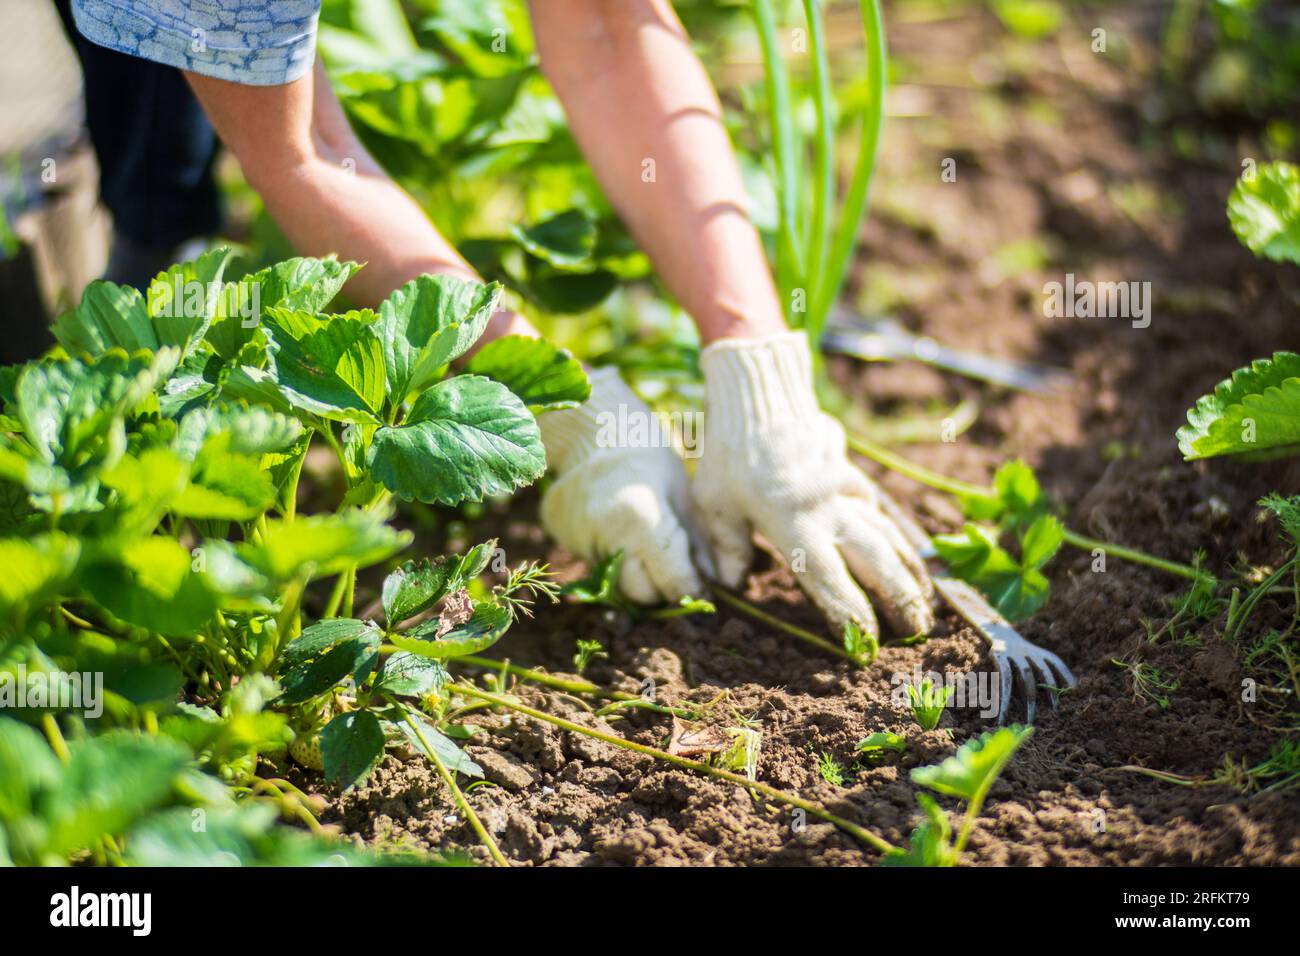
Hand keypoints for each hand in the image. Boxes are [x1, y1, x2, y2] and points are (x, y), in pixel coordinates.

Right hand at [537, 367, 704, 603]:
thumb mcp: (685, 496)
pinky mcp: (560, 536)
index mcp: (643, 522)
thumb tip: (719, 586)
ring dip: (635, 574)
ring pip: (614, 582)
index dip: (691, 589)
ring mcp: (578, 538)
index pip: (672, 583)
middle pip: (640, 594)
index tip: (702, 589)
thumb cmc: (651, 458)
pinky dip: (609, 556)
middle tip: (674, 568)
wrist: (595, 427)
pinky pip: (592, 563)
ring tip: (645, 543)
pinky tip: (617, 528)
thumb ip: (701, 546)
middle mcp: (606, 536)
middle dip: (661, 589)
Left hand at [692, 332, 934, 638]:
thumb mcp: (714, 501)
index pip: (828, 580)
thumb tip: (728, 585)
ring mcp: (844, 492)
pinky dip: (903, 537)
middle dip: (899, 599)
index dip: (849, 614)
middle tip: (917, 632)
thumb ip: (727, 546)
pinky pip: (884, 512)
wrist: (761, 395)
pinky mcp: (852, 476)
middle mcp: (826, 511)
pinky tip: (917, 556)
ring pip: (887, 537)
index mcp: (791, 524)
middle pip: (874, 561)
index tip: (867, 643)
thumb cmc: (730, 451)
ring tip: (928, 603)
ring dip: (910, 572)